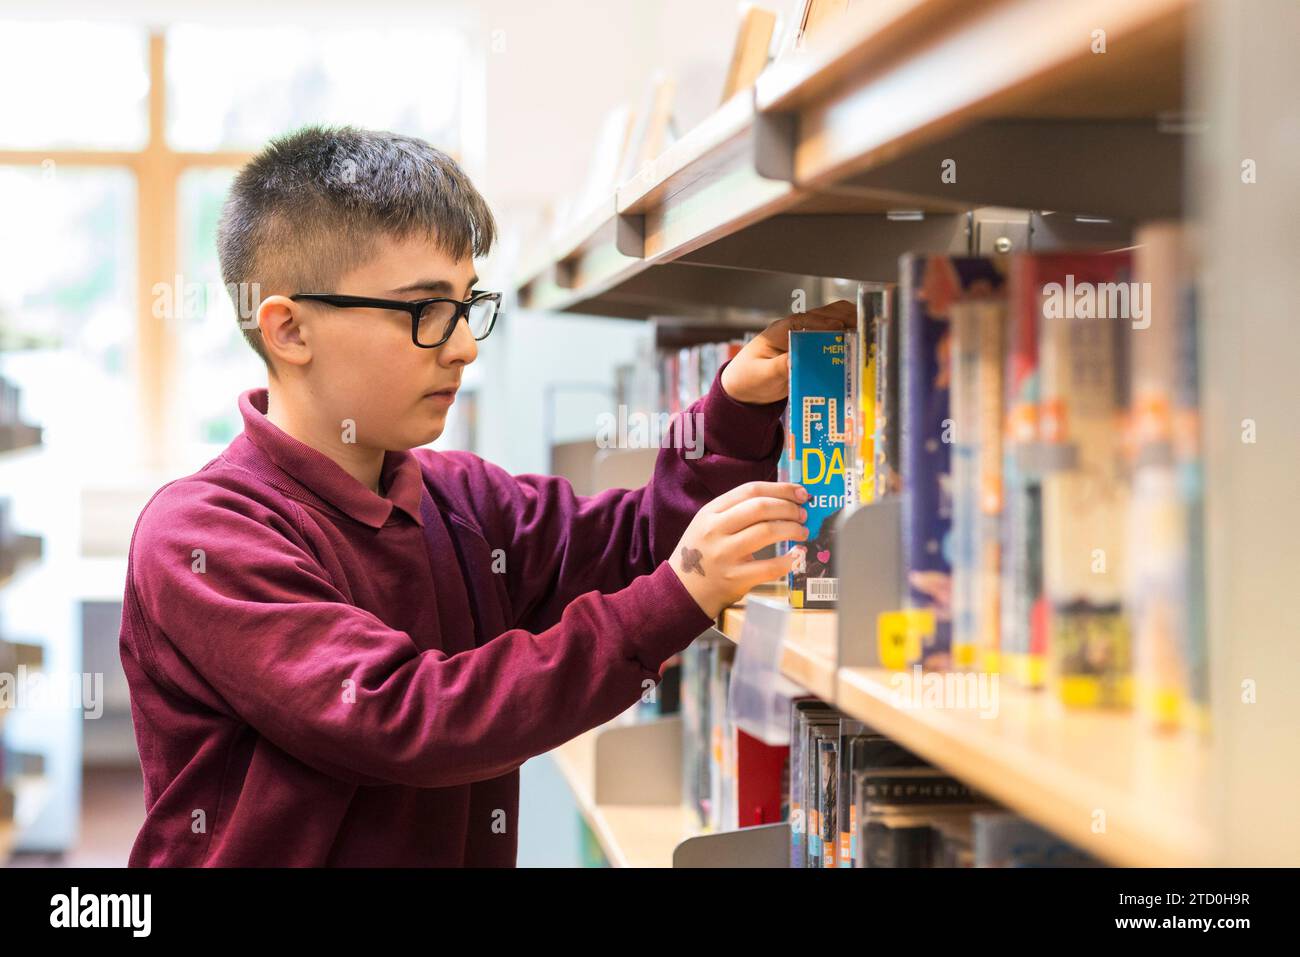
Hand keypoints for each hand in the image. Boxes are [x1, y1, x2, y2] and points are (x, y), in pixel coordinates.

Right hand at [669, 481, 810, 617]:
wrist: (682, 590)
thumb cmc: (701, 554)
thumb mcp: (708, 525)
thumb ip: (737, 511)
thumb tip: (780, 501)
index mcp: (710, 512)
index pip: (750, 490)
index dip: (780, 489)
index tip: (799, 492)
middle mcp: (715, 530)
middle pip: (761, 508)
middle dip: (789, 508)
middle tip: (802, 514)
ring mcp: (724, 554)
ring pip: (768, 532)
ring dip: (793, 529)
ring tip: (801, 532)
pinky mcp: (734, 578)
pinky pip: (770, 566)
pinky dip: (788, 560)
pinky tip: (796, 556)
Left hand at [719, 299, 855, 403]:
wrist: (745, 388)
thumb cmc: (749, 378)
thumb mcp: (761, 376)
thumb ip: (778, 368)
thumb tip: (796, 360)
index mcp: (780, 330)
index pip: (804, 320)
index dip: (823, 323)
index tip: (839, 328)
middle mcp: (796, 328)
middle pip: (826, 314)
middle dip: (847, 319)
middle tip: (866, 331)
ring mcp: (807, 336)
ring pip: (836, 322)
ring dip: (853, 326)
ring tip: (871, 338)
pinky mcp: (815, 348)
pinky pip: (836, 338)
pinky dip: (851, 339)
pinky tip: (863, 349)